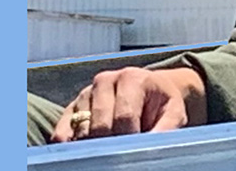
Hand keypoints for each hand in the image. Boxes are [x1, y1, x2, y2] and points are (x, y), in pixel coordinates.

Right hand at [49, 66, 206, 142]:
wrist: (150, 90)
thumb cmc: (162, 104)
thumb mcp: (174, 112)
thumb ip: (167, 128)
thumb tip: (154, 147)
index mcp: (131, 79)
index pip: (124, 117)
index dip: (130, 140)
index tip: (135, 153)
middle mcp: (104, 82)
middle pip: (100, 127)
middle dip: (112, 146)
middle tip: (122, 156)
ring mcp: (84, 94)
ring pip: (81, 132)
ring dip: (93, 148)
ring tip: (110, 151)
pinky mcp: (70, 109)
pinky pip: (62, 134)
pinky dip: (71, 148)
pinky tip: (87, 154)